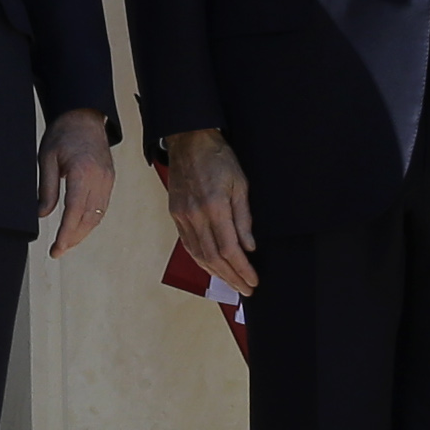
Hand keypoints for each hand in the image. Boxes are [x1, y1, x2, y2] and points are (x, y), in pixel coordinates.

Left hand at [37, 109, 115, 258]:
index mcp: (83, 172)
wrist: (84, 116)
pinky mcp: (110, 180)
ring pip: (97, 216)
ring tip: (67, 243)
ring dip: (82, 233)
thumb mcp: (47, 158)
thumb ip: (47, 189)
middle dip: (73, 238)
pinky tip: (79, 227)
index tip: (57, 248)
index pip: (75, 212)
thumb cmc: (63, 133)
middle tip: (57, 250)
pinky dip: (91, 221)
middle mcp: (99, 179)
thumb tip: (42, 214)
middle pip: (88, 219)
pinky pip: (102, 207)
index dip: (66, 234)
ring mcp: (108, 180)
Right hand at [158, 127, 256, 297]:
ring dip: (216, 273)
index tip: (253, 280)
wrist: (189, 140)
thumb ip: (244, 218)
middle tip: (246, 289)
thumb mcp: (240, 184)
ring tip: (232, 283)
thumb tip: (248, 246)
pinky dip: (201, 260)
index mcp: (214, 206)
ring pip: (199, 254)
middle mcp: (195, 214)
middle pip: (213, 257)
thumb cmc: (218, 158)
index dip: (242, 268)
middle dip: (232, 277)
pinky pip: (188, 244)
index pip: (229, 249)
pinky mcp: (176, 214)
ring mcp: (182, 216)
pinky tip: (211, 267)